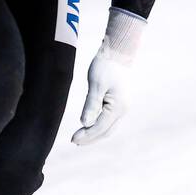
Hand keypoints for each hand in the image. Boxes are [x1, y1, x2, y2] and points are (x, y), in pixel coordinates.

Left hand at [72, 8, 144, 146]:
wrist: (118, 53)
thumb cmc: (106, 66)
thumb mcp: (95, 85)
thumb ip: (91, 105)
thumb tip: (85, 123)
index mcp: (118, 107)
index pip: (100, 127)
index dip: (86, 135)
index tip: (73, 139)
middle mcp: (123, 110)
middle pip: (106, 131)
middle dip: (90, 138)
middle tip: (74, 141)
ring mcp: (122, 107)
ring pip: (109, 128)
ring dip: (95, 134)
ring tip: (80, 138)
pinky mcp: (119, 103)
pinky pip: (109, 121)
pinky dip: (99, 127)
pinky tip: (89, 127)